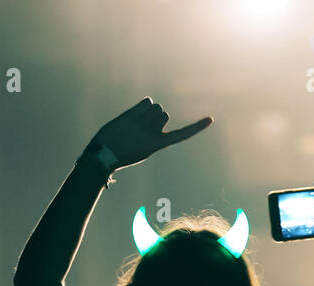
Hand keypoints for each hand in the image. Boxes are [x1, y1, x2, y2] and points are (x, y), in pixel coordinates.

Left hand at [87, 97, 211, 169]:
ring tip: (135, 122)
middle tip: (141, 126)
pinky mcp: (131, 117)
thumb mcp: (143, 150)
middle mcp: (153, 134)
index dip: (197, 127)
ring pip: (156, 107)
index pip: (182, 135)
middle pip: (164, 114)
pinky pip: (146, 101)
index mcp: (158, 145)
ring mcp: (142, 125)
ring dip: (148, 110)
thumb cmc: (123, 153)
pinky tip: (133, 114)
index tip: (211, 119)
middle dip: (156, 116)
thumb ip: (154, 137)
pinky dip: (142, 105)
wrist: (103, 156)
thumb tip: (158, 117)